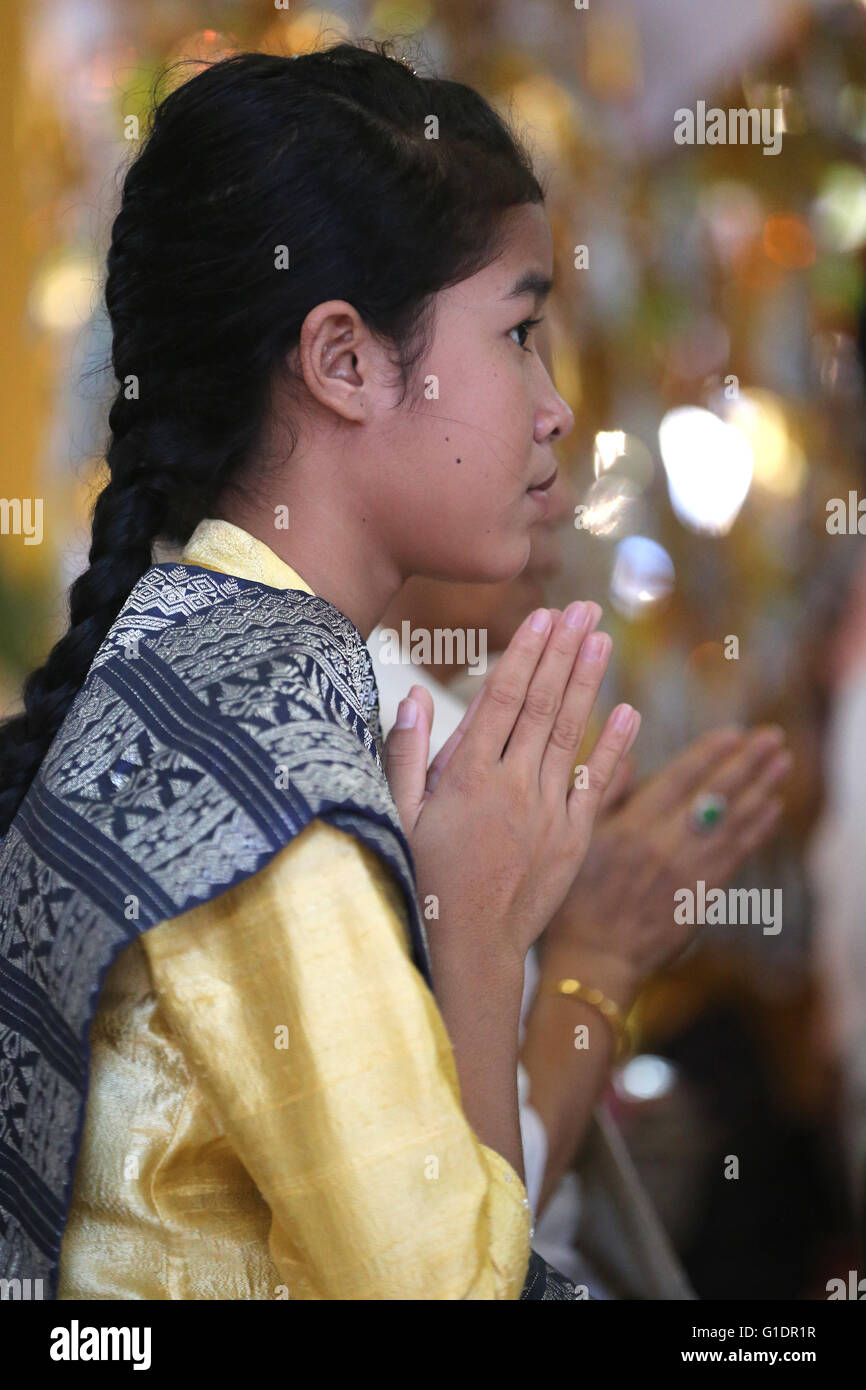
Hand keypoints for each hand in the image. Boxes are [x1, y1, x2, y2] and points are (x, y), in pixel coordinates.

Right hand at [383, 602, 640, 973]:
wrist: (468, 950)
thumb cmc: (422, 882)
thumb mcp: (397, 817)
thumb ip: (406, 754)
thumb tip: (412, 696)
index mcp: (467, 778)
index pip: (501, 699)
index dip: (525, 654)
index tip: (543, 617)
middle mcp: (513, 787)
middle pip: (542, 705)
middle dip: (564, 652)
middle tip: (585, 608)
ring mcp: (547, 813)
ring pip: (571, 735)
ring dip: (588, 683)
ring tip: (603, 638)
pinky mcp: (572, 840)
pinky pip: (598, 784)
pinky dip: (615, 747)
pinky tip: (629, 711)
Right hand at [541, 724, 791, 992]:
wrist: (594, 962)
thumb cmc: (573, 899)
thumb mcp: (574, 839)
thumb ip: (602, 794)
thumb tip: (624, 753)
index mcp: (630, 827)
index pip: (678, 779)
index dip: (709, 753)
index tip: (734, 731)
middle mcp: (664, 845)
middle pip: (714, 795)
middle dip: (746, 763)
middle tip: (771, 736)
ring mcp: (687, 873)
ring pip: (732, 823)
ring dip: (761, 789)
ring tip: (783, 763)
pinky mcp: (700, 897)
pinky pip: (735, 856)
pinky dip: (756, 830)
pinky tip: (771, 808)